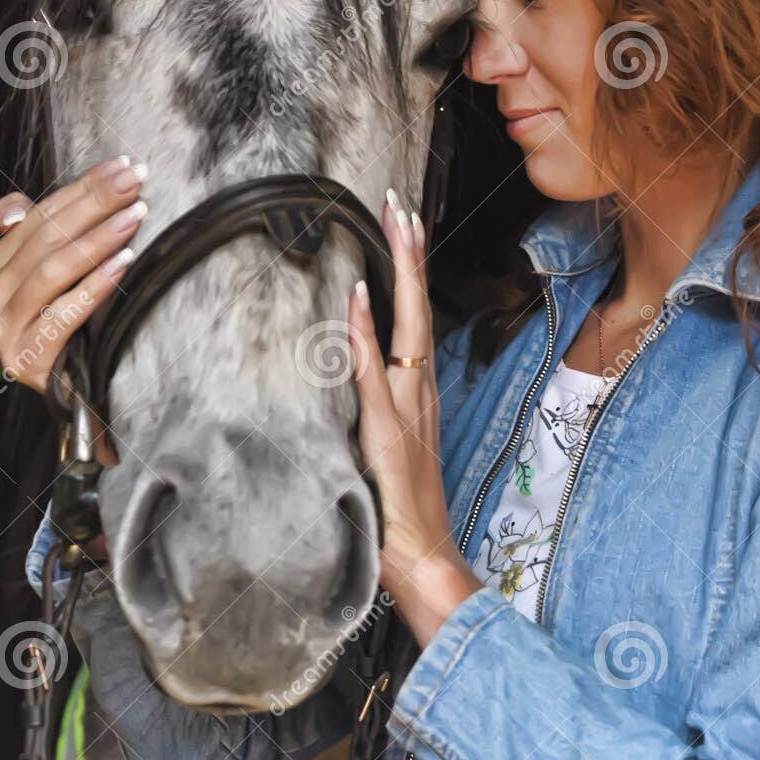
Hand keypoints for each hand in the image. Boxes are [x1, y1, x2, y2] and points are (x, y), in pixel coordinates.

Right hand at [0, 155, 149, 562]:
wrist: (80, 404)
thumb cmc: (78, 330)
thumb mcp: (59, 279)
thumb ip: (37, 236)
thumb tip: (14, 205)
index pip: (38, 216)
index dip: (83, 188)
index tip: (125, 166)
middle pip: (46, 238)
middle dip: (95, 204)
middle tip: (137, 182)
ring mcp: (3, 332)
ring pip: (52, 270)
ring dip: (98, 238)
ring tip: (137, 217)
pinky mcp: (25, 361)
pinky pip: (64, 313)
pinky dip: (96, 284)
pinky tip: (125, 262)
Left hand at [348, 189, 482, 647]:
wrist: (420, 554)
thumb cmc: (396, 508)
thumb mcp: (379, 447)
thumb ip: (366, 409)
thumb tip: (338, 374)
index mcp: (414, 392)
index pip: (411, 318)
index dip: (408, 272)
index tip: (402, 226)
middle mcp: (417, 390)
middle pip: (416, 308)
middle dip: (409, 254)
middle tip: (400, 205)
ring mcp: (406, 407)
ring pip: (405, 327)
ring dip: (400, 273)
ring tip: (395, 226)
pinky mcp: (389, 430)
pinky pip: (374, 372)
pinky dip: (368, 333)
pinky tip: (360, 298)